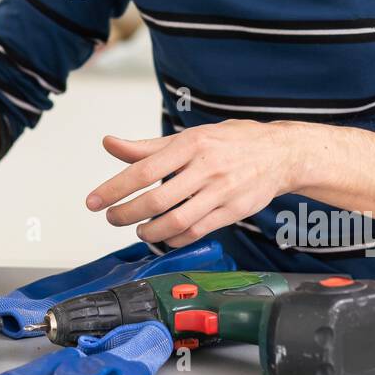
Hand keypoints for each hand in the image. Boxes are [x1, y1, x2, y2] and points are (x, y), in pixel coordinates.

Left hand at [85, 120, 300, 247]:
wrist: (280, 153)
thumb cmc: (232, 142)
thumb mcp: (190, 136)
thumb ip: (148, 147)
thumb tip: (110, 144)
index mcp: (190, 144)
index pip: (143, 169)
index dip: (114, 188)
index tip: (94, 201)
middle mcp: (205, 167)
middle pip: (156, 199)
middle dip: (126, 213)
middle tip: (112, 217)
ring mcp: (221, 191)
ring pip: (176, 221)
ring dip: (150, 230)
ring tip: (139, 228)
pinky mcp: (233, 211)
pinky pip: (197, 232)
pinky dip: (175, 239)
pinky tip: (165, 235)